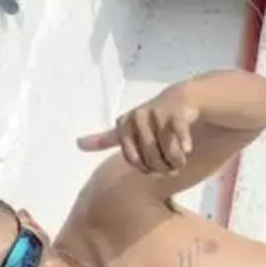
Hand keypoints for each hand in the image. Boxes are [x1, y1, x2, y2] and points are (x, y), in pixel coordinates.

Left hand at [77, 89, 200, 175]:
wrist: (181, 99)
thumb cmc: (152, 118)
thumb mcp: (127, 128)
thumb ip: (105, 139)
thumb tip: (77, 144)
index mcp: (124, 125)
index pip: (133, 160)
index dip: (146, 167)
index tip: (153, 164)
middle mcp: (137, 118)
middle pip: (151, 158)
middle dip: (164, 167)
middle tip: (171, 164)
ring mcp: (156, 114)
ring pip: (167, 152)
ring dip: (177, 160)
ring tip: (181, 158)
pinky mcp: (175, 113)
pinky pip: (178, 136)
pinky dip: (184, 145)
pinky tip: (187, 148)